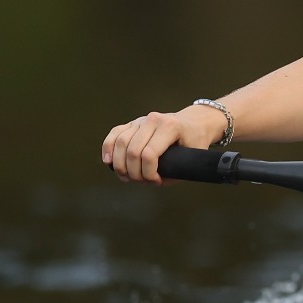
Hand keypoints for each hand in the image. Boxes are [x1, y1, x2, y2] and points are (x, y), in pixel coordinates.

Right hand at [102, 106, 227, 183]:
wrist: (194, 123)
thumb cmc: (194, 142)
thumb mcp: (193, 159)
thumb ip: (174, 172)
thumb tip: (153, 182)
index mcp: (170, 126)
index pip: (149, 154)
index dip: (148, 173)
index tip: (156, 181)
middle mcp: (153, 120)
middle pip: (132, 150)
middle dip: (134, 172)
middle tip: (142, 182)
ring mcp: (141, 120)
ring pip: (120, 142)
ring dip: (119, 164)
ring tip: (127, 177)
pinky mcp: (132, 123)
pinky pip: (114, 134)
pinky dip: (108, 148)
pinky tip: (108, 162)